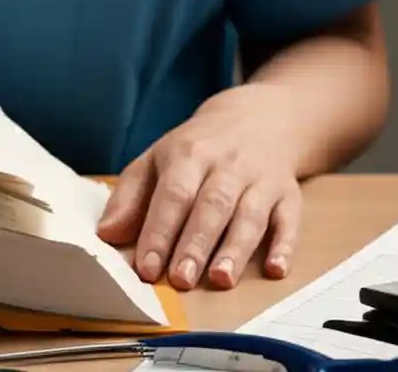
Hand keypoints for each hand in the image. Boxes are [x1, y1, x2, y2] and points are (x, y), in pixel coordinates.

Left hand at [96, 84, 302, 289]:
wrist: (257, 117)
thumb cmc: (197, 148)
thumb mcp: (157, 159)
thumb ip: (131, 197)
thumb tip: (107, 233)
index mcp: (188, 154)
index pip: (173, 194)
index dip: (159, 232)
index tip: (147, 267)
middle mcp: (227, 165)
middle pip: (212, 206)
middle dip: (195, 244)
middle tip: (181, 279)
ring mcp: (261, 178)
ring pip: (250, 215)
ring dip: (236, 249)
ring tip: (220, 279)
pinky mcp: (288, 193)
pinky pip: (290, 219)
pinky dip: (285, 245)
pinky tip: (276, 269)